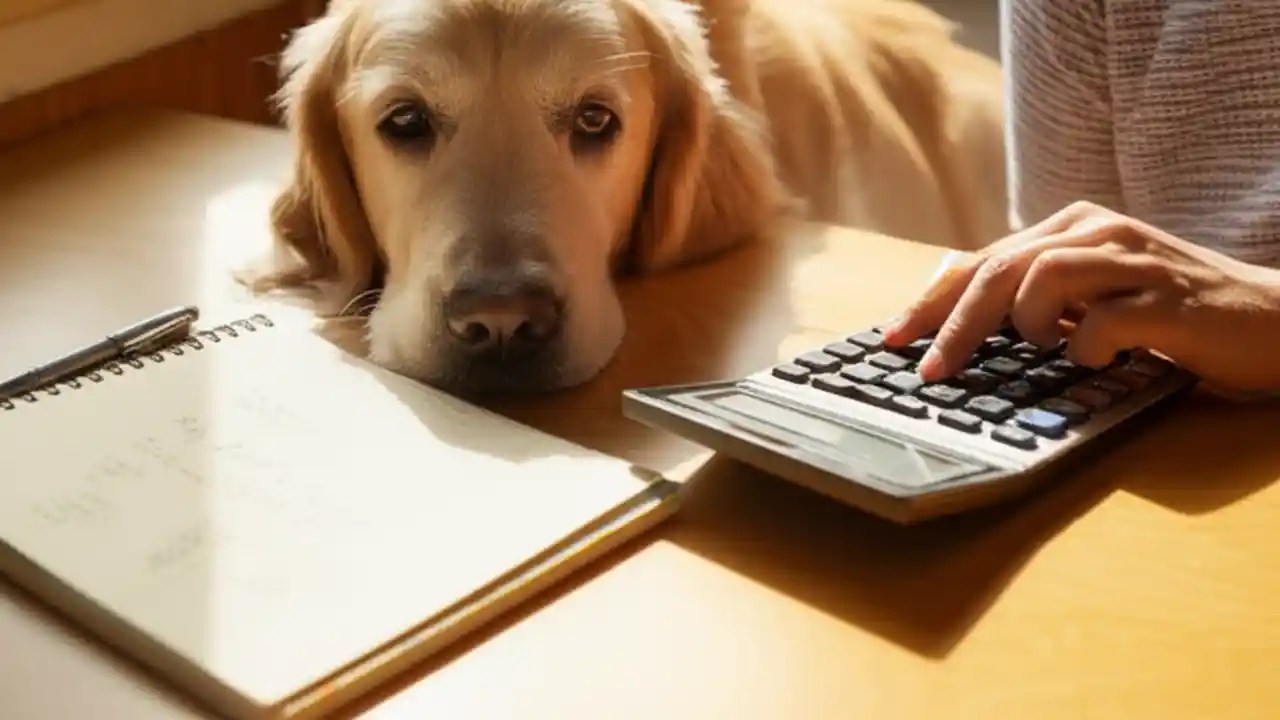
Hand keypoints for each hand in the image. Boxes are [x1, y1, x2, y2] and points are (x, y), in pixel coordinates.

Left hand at [882, 201, 1279, 392]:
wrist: (1274, 320)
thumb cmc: (1171, 315)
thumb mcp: (1093, 298)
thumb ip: (1036, 300)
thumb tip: (955, 329)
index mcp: (1072, 227)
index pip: (982, 260)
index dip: (931, 301)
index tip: (891, 341)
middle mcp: (1098, 231)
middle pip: (1001, 268)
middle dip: (953, 323)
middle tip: (928, 371)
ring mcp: (1135, 260)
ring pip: (1042, 277)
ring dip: (1024, 324)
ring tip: (1041, 349)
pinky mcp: (1169, 298)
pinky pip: (1102, 320)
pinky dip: (1084, 346)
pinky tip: (1095, 357)